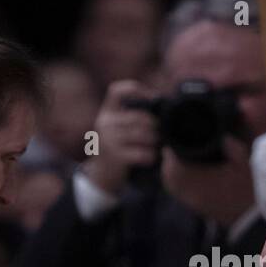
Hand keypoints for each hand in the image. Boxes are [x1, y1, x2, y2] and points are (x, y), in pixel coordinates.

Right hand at [81, 79, 159, 193]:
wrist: (102, 176)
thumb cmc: (118, 149)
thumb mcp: (118, 129)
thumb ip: (133, 116)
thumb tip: (163, 105)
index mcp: (107, 113)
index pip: (118, 90)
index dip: (138, 90)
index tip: (154, 99)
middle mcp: (105, 123)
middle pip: (139, 117)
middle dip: (156, 126)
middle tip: (163, 134)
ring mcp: (108, 140)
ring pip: (144, 135)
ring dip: (156, 142)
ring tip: (158, 146)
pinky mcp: (115, 157)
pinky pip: (143, 153)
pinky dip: (151, 156)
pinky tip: (151, 159)